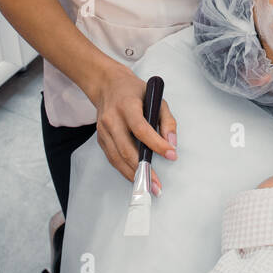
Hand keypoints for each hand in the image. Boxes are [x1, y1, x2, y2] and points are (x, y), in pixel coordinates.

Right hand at [90, 65, 177, 194]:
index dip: (156, 144)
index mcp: (127, 105)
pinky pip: (113, 159)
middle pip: (126, 149)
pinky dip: (125, 170)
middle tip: (158, 184)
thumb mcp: (156, 98)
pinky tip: (137, 177)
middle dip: (144, 169)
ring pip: (117, 158)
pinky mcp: (100, 139)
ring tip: (149, 187)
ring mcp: (103, 130)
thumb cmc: (134, 92)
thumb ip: (167, 120)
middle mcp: (112, 119)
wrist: (107, 85)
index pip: (141, 129)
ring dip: (134, 175)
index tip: (171, 155)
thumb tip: (172, 143)